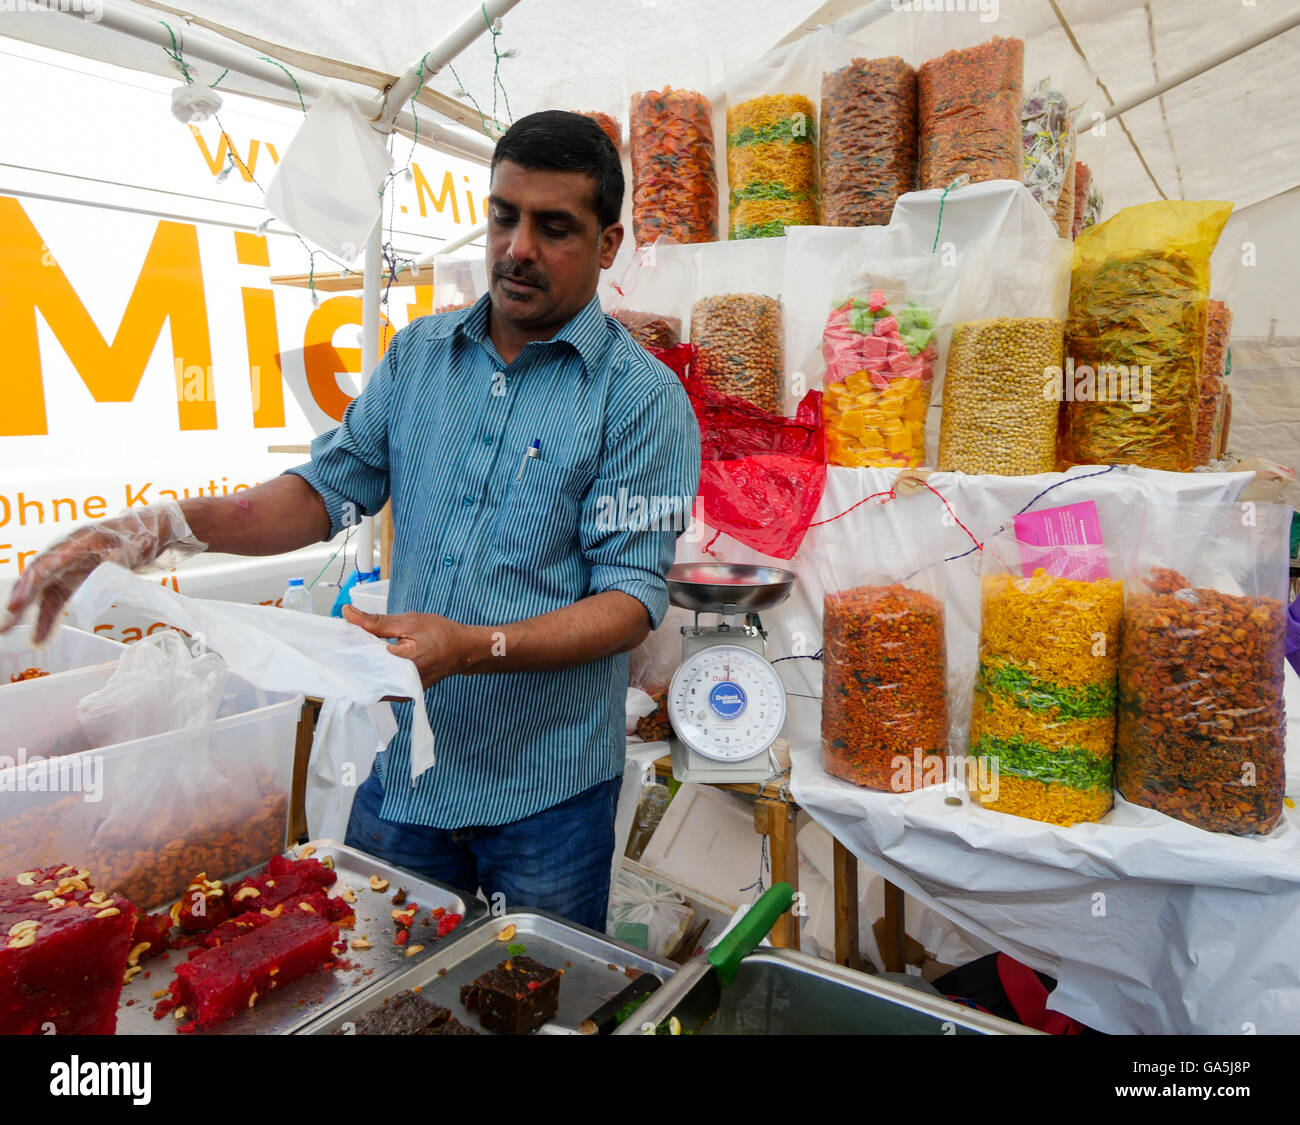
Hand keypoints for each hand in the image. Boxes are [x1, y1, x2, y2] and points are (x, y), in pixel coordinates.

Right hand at [3, 502, 204, 643]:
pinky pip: (58, 599)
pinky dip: (50, 617)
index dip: (29, 586)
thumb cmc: (138, 534)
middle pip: (38, 580)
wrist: (148, 531)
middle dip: (21, 604)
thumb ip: (114, 559)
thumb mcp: (129, 546)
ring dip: (35, 616)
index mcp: (76, 543)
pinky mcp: (75, 578)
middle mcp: (66, 554)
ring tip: (29, 640)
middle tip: (7, 627)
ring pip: (46, 593)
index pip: (46, 565)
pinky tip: (42, 637)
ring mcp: (69, 566)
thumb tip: (101, 573)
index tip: (15, 605)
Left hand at [341, 604, 475, 688]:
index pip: (362, 660)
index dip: (349, 647)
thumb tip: (347, 613)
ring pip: (372, 680)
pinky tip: (374, 658)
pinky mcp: (404, 693)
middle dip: (354, 657)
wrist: (464, 650)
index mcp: (401, 666)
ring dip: (364, 665)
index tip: (342, 635)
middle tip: (349, 641)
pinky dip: (375, 671)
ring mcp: (403, 693)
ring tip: (361, 648)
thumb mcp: (408, 621)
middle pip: (364, 674)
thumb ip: (375, 621)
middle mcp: (401, 686)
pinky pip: (382, 684)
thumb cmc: (440, 634)